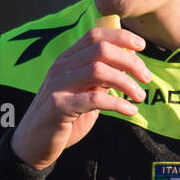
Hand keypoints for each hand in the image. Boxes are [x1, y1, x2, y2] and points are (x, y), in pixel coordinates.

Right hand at [10, 25, 150, 169]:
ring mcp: (58, 85)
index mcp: (67, 60)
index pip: (95, 35)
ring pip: (99, 70)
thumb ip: (101, 79)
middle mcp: (61, 67)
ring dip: (126, 82)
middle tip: (146, 77)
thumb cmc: (64, 118)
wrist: (33, 144)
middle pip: (101, 49)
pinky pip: (94, 99)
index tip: (141, 46)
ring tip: (140, 96)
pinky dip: (117, 104)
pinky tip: (129, 111)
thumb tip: (130, 65)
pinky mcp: (58, 106)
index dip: (121, 37)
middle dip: (129, 61)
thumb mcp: (84, 93)